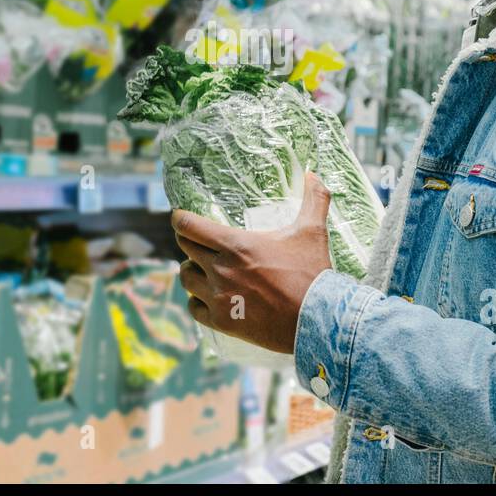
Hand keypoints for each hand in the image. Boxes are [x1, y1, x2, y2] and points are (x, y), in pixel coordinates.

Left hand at [172, 172, 333, 353]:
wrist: (315, 319)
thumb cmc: (311, 273)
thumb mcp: (312, 232)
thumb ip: (313, 200)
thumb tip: (313, 174)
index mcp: (235, 245)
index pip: (190, 226)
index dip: (180, 219)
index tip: (180, 217)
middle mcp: (220, 269)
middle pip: (185, 250)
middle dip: (188, 243)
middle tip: (196, 242)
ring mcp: (218, 297)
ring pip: (186, 279)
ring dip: (191, 271)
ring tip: (200, 269)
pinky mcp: (221, 321)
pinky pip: (194, 308)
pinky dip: (196, 301)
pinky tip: (205, 298)